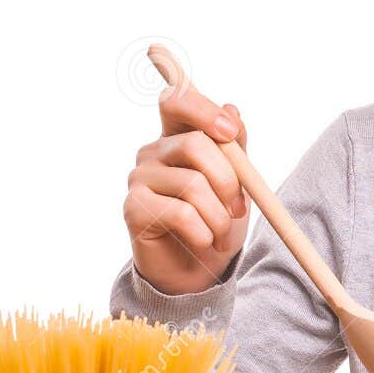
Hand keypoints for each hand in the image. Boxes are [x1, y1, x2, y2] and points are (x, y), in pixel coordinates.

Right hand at [124, 69, 250, 295]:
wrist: (198, 271)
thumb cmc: (216, 221)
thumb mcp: (236, 183)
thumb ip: (235, 148)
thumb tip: (232, 109)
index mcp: (178, 137)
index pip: (177, 100)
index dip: (203, 109)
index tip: (229, 133)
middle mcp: (154, 152)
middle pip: (195, 144)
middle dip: (229, 181)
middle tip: (240, 209)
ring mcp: (139, 178)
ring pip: (193, 185)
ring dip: (220, 217)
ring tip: (223, 235)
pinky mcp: (133, 208)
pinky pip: (181, 214)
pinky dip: (204, 233)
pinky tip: (204, 242)